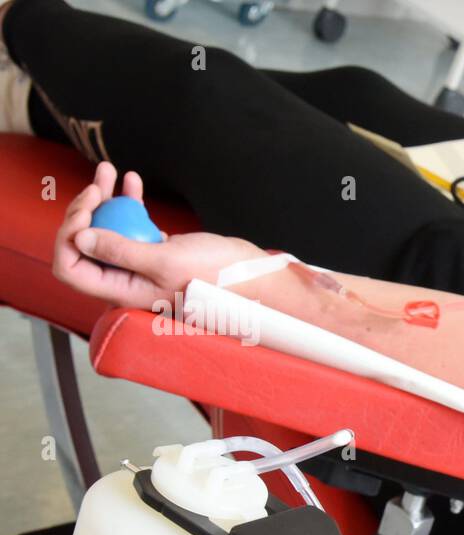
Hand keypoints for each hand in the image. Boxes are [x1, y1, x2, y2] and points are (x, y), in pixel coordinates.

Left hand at [52, 161, 265, 309]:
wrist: (250, 274)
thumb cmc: (215, 274)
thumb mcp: (166, 260)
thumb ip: (120, 251)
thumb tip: (79, 238)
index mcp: (122, 291)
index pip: (71, 269)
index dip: (69, 238)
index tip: (88, 212)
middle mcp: (125, 279)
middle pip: (81, 245)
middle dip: (83, 211)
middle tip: (97, 187)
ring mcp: (138, 264)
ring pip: (103, 229)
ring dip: (103, 198)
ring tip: (108, 171)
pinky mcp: (154, 249)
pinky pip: (129, 223)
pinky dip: (128, 201)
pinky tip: (133, 180)